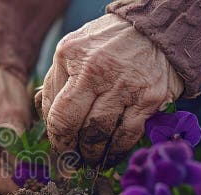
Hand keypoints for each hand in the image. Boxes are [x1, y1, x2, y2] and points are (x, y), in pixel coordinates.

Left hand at [38, 14, 183, 164]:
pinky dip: (116, 150)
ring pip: (101, 134)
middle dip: (71, 149)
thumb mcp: (73, 49)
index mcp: (72, 56)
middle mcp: (97, 70)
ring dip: (92, 153)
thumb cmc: (107, 43)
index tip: (59, 147)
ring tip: (89, 159)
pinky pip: (128, 134)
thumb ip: (55, 82)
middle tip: (72, 159)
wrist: (155, 30)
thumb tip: (45, 119)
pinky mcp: (149, 98)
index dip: (56, 137)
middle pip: (76, 125)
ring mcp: (126, 85)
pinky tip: (110, 155)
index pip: (56, 110)